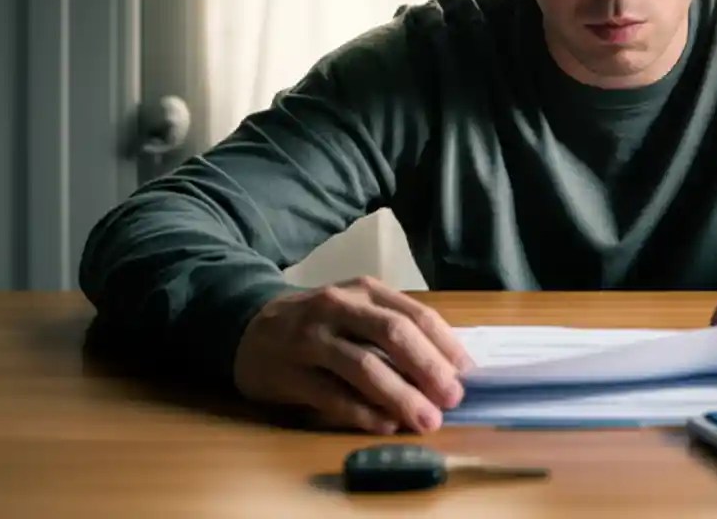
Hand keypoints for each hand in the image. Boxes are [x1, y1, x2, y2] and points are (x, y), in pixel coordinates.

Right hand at [233, 276, 473, 434]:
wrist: (247, 327)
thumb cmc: (318, 323)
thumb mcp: (357, 311)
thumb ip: (395, 330)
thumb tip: (448, 369)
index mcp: (364, 290)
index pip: (414, 314)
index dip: (445, 344)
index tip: (469, 373)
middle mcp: (338, 307)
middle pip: (392, 334)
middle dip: (428, 368)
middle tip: (452, 398)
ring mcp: (309, 339)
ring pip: (362, 366)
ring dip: (399, 396)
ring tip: (426, 421)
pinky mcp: (287, 372)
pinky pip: (330, 395)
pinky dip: (361, 413)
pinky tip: (385, 426)